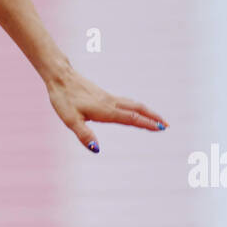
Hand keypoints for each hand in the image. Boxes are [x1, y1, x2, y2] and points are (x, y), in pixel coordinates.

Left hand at [47, 67, 167, 152]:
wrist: (60, 77)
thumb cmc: (63, 99)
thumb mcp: (70, 121)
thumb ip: (84, 135)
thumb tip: (96, 149)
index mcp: (105, 111)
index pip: (131, 118)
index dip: (146, 124)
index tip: (161, 128)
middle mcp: (110, 103)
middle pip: (138, 109)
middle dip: (153, 117)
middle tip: (167, 125)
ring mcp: (108, 98)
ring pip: (133, 104)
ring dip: (147, 111)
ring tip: (156, 119)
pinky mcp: (104, 95)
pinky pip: (126, 102)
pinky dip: (136, 107)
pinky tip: (136, 111)